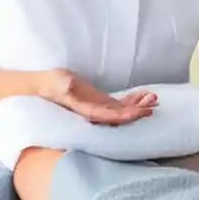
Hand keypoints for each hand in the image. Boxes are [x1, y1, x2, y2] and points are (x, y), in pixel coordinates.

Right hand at [38, 69, 156, 124]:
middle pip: (120, 116)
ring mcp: (99, 108)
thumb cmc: (50, 85)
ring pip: (122, 110)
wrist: (45, 87)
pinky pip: (119, 104)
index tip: (140, 112)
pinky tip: (144, 95)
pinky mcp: (100, 103)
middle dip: (137, 111)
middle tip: (153, 103)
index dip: (125, 115)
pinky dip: (133, 100)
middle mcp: (95, 114)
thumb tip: (68, 85)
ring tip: (154, 98)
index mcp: (86, 111)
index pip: (109, 116)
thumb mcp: (56, 83)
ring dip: (138, 105)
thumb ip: (63, 85)